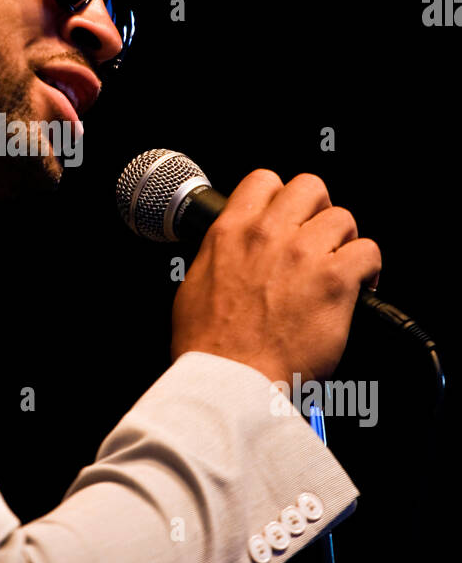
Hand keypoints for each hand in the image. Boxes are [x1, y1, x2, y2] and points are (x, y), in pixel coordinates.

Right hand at [171, 170, 381, 391]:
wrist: (230, 381)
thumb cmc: (210, 346)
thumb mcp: (193, 285)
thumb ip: (218, 256)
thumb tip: (228, 252)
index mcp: (230, 232)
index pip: (264, 181)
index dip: (281, 197)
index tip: (287, 216)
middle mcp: (267, 234)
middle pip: (310, 187)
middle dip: (318, 211)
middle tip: (318, 238)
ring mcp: (303, 254)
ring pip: (343, 218)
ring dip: (344, 242)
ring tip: (339, 267)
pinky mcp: (334, 281)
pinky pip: (368, 252)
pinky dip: (368, 269)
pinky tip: (359, 287)